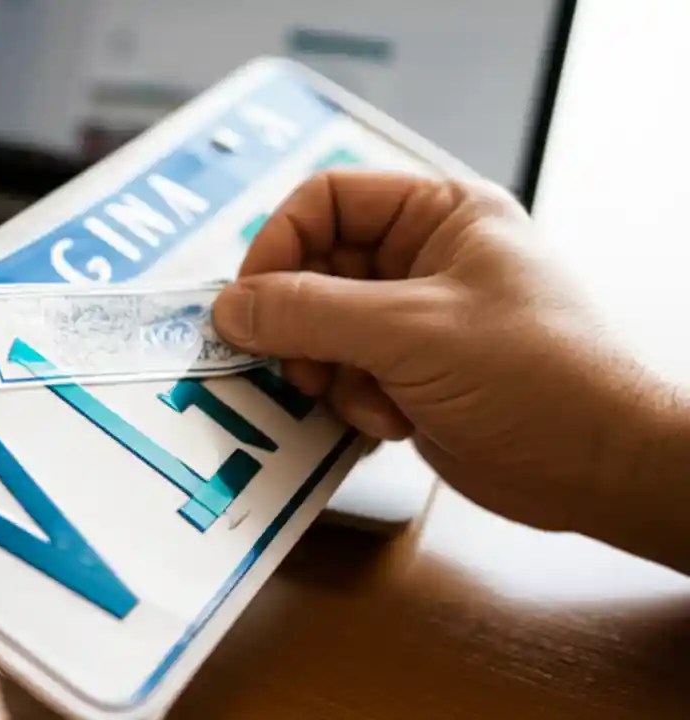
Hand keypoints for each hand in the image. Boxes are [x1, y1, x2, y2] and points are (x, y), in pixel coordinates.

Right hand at [212, 172, 689, 569]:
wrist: (599, 470)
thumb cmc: (539, 378)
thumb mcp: (411, 332)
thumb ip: (310, 313)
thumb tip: (229, 307)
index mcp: (440, 214)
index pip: (327, 199)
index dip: (280, 243)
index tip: (250, 299)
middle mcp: (424, 258)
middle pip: (315, 269)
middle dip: (301, 322)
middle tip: (298, 363)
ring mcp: (415, 319)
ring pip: (320, 329)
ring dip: (327, 371)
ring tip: (365, 398)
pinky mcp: (409, 373)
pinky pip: (341, 374)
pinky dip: (350, 401)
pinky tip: (392, 422)